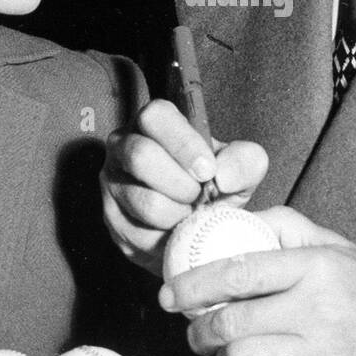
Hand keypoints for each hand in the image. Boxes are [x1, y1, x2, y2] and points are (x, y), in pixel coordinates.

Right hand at [101, 98, 268, 273]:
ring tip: (190, 215)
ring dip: (178, 215)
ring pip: (143, 200)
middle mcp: (124, 145)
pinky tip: (175, 231)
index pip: (156, 116)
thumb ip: (245, 162)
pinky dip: (166, 239)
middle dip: (181, 184)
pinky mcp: (111, 218)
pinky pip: (138, 233)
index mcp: (156, 123)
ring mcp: (112, 182)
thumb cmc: (215, 188)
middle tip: (199, 197)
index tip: (207, 170)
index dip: (183, 144)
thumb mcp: (240, 171)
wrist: (199, 228)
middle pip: (141, 156)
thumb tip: (225, 175)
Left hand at [160, 207, 355, 355]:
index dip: (194, 284)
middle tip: (197, 329)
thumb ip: (285, 227)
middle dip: (199, 330)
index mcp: (314, 269)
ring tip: (228, 354)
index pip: (239, 272)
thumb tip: (236, 219)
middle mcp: (314, 312)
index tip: (170, 293)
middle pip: (230, 324)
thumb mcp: (336, 244)